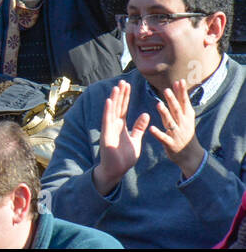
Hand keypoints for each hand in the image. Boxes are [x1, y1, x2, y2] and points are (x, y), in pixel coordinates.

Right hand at [93, 80, 148, 194]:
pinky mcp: (106, 134)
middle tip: (122, 81)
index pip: (123, 108)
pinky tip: (109, 101)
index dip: (125, 97)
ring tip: (116, 87)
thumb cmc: (125, 156)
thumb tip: (145, 115)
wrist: (117, 169)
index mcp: (121, 125)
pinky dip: (108, 110)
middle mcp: (114, 124)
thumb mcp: (136, 140)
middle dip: (120, 94)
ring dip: (114, 99)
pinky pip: (107, 120)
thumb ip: (139, 127)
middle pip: (118, 106)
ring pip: (112, 110)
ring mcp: (109, 128)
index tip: (127, 85)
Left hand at [150, 80, 205, 177]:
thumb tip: (178, 82)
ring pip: (170, 122)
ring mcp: (177, 134)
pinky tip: (151, 128)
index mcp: (186, 117)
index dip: (182, 92)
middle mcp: (183, 124)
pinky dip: (158, 133)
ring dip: (165, 114)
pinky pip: (163, 138)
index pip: (184, 103)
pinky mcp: (170, 143)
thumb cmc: (185, 131)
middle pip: (177, 110)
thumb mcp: (186, 116)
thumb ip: (181, 100)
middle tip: (166, 90)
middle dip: (172, 100)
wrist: (190, 155)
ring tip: (158, 104)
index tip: (179, 81)